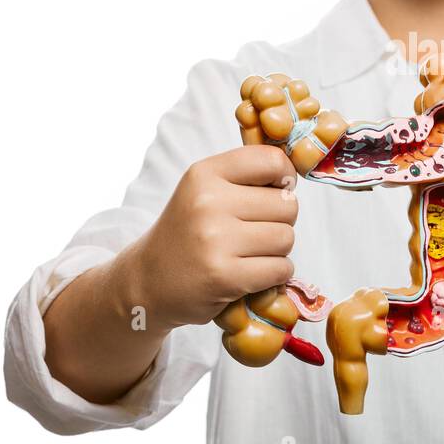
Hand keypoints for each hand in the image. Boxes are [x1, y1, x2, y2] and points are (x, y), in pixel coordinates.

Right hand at [124, 145, 299, 332]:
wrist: (148, 282)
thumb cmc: (188, 232)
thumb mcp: (204, 190)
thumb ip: (246, 175)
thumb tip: (294, 172)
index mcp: (204, 174)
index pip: (271, 161)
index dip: (285, 177)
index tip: (276, 191)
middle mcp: (208, 203)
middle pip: (287, 205)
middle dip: (280, 220)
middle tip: (254, 231)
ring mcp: (215, 241)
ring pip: (286, 238)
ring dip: (277, 250)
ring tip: (248, 253)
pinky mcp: (224, 277)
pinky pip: (281, 268)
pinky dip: (275, 274)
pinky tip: (251, 273)